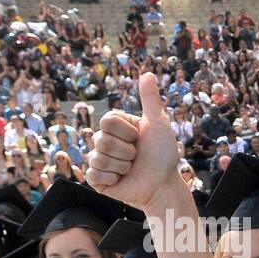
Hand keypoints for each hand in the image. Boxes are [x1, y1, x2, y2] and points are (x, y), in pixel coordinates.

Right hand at [85, 72, 180, 210]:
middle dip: (127, 151)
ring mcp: (99, 159)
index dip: (127, 132)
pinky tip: (122, 179)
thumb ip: (150, 99)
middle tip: (137, 156)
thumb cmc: (164, 154)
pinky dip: (113, 178)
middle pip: (102, 139)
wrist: (164, 184)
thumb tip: (147, 73)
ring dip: (122, 165)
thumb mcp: (159, 124)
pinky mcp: (97, 179)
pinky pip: (94, 174)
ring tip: (131, 168)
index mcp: (115, 126)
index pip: (107, 121)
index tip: (139, 138)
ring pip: (99, 158)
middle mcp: (104, 140)